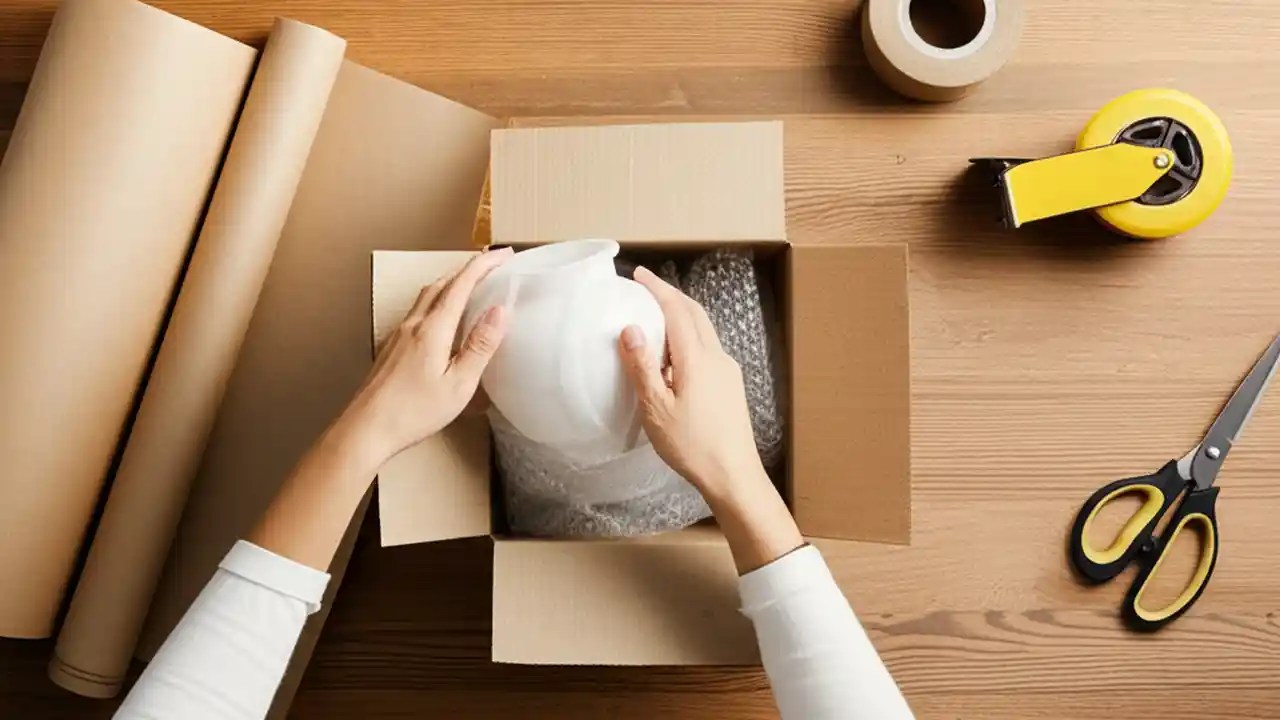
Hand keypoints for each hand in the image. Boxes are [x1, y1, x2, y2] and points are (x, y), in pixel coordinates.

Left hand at [337, 248, 512, 465]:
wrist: (366, 429)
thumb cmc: (412, 412)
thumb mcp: (458, 384)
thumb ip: (480, 346)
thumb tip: (500, 311)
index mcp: (433, 329)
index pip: (463, 284)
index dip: (485, 264)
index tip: (505, 254)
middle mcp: (413, 324)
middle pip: (443, 283)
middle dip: (470, 269)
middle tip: (494, 265)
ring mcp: (399, 334)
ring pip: (427, 295)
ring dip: (451, 282)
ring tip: (472, 283)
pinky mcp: (392, 347)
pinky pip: (417, 311)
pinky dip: (437, 300)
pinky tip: (442, 317)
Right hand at [619, 266, 800, 572]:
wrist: (733, 474)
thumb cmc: (692, 445)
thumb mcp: (656, 409)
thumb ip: (642, 367)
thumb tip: (630, 328)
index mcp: (697, 358)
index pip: (677, 309)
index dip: (657, 288)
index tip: (638, 275)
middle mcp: (717, 357)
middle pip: (695, 313)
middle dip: (670, 295)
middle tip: (645, 289)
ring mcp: (727, 370)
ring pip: (704, 329)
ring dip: (681, 314)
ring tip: (656, 316)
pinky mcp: (730, 385)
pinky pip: (708, 348)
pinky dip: (689, 336)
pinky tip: (674, 353)